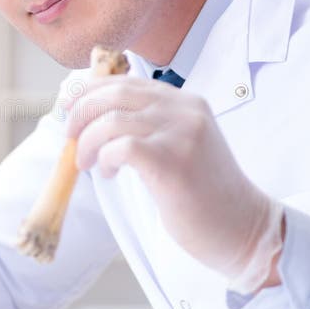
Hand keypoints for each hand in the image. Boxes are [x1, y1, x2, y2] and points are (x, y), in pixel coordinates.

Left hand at [65, 76, 281, 286]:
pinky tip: (110, 173)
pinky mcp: (173, 162)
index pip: (124, 81)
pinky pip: (122, 147)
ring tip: (88, 163)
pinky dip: (105, 159)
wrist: (242, 227)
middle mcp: (184, 110)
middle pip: (113, 93)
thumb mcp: (177, 145)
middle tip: (70, 138)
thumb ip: (145, 126)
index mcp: (184, 102)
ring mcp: (181, 133)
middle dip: (80, 114)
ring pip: (111, 121)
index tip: (68, 107)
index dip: (88, 91)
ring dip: (87, 142)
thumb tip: (88, 117)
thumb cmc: (202, 193)